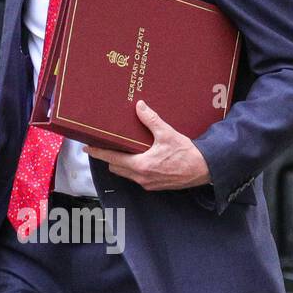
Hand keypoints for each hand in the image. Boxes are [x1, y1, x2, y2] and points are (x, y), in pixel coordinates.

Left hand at [84, 99, 210, 190]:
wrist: (204, 169)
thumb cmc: (186, 153)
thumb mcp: (167, 134)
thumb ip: (151, 120)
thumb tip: (139, 107)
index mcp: (140, 165)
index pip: (112, 158)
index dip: (98, 153)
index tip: (87, 148)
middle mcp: (141, 177)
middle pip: (116, 168)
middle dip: (108, 158)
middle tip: (104, 146)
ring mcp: (148, 183)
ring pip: (126, 174)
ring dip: (121, 164)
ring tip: (121, 151)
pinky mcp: (155, 186)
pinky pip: (137, 178)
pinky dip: (133, 169)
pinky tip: (139, 159)